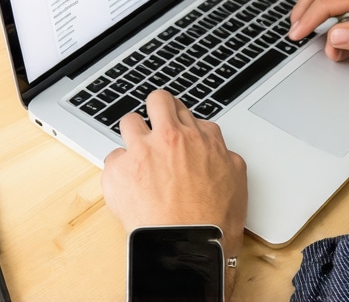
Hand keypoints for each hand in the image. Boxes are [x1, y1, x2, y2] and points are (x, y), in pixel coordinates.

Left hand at [101, 90, 247, 294]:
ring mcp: (143, 150)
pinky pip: (113, 157)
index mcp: (200, 137)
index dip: (178, 120)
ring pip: (130, 121)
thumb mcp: (236, 177)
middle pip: (158, 100)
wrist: (190, 248)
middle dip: (156, 108)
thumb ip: (222, 151)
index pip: (184, 110)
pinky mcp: (119, 170)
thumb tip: (213, 144)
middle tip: (154, 124)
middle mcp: (172, 137)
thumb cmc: (215, 220)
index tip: (175, 128)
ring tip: (137, 155)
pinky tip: (128, 185)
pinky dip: (119, 169)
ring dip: (133, 135)